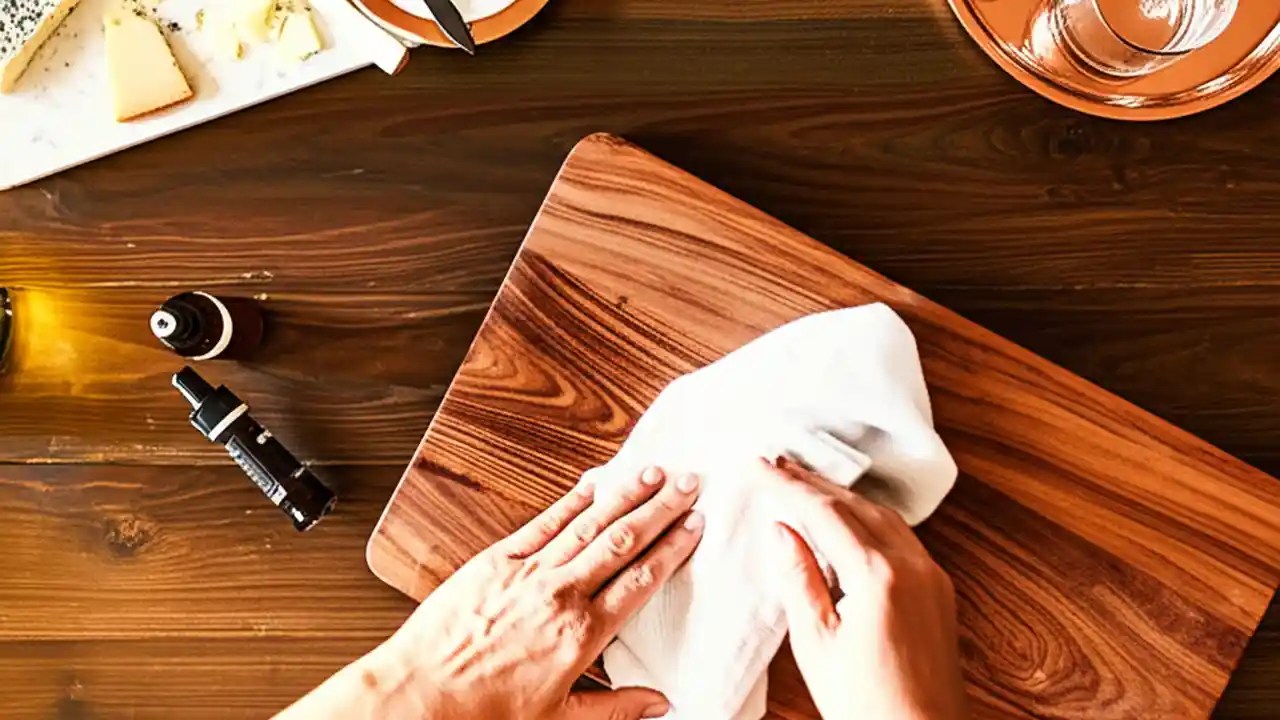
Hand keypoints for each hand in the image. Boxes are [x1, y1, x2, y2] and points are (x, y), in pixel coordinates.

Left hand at [374, 466, 704, 719]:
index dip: (672, 549)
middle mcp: (561, 594)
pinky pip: (542, 523)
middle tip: (687, 483)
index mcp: (582, 633)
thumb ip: (615, 709)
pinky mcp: (496, 560)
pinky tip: (592, 483)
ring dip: (624, 495)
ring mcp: (528, 572)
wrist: (421, 695)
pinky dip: (570, 501)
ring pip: (588, 523)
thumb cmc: (485, 713)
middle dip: (659, 508)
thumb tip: (659, 704)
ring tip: (651, 472)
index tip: (694, 526)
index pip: (641, 580)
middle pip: (622, 541)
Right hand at [763, 457, 967, 719]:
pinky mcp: (939, 591)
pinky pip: (902, 537)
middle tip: (777, 464)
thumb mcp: (817, 643)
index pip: (824, 513)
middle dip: (814, 483)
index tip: (759, 467)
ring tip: (806, 484)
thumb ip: (799, 579)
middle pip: (856, 506)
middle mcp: (912, 566)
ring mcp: (931, 576)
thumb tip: (783, 531)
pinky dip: (869, 519)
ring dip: (843, 497)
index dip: (788, 486)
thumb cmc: (867, 706)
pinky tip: (848, 522)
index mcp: (878, 576)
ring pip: (883, 516)